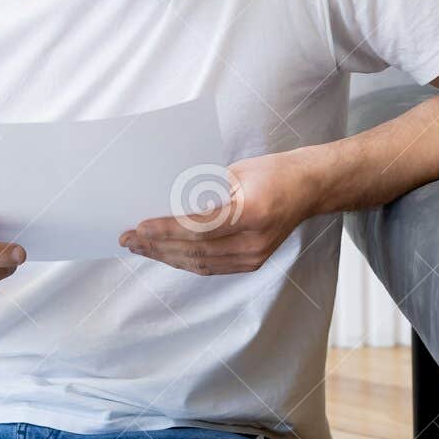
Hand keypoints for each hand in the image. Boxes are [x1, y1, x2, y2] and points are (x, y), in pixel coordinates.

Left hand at [119, 150, 323, 274]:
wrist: (310, 188)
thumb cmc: (275, 171)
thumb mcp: (238, 171)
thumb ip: (205, 190)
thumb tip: (165, 204)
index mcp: (253, 213)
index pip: (200, 228)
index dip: (166, 230)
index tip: (139, 227)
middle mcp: (254, 242)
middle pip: (196, 251)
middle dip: (157, 246)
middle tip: (127, 239)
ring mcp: (254, 257)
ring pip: (200, 264)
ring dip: (166, 256)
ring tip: (139, 247)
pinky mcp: (252, 263)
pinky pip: (211, 266)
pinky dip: (184, 260)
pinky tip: (165, 253)